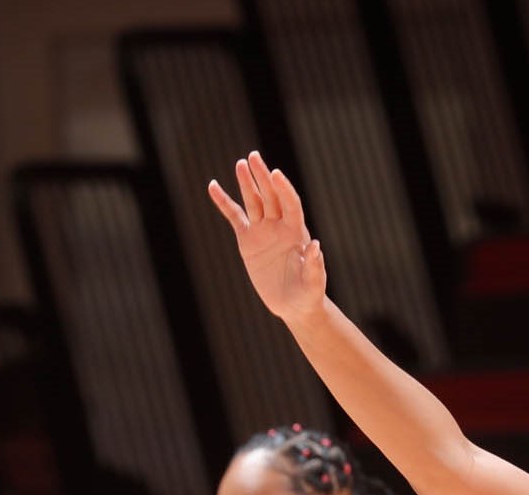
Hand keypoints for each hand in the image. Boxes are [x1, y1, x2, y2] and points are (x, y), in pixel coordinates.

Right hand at [208, 150, 327, 322]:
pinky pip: (234, 217)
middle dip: (262, 177)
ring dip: (247, 183)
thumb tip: (315, 246)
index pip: (290, 204)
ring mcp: (263, 231)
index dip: (284, 189)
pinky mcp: (248, 240)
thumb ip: (314, 265)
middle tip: (253, 157)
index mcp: (297, 232)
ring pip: (253, 202)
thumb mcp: (313, 283)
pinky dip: (224, 202)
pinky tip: (213, 187)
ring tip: (240, 164)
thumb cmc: (308, 294)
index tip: (275, 174)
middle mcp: (280, 226)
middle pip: (270, 196)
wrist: (293, 304)